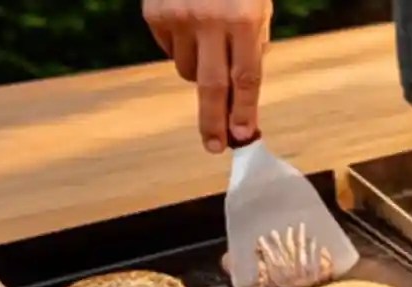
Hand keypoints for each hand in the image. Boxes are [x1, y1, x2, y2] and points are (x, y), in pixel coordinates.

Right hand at [143, 0, 272, 152]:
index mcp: (243, 18)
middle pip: (211, 86)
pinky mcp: (154, 14)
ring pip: (187, 71)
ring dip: (200, 72)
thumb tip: (241, 97)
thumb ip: (253, 47)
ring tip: (210, 44)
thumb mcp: (258, 6)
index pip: (246, 77)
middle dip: (213, 122)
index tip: (242, 136)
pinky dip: (182, 47)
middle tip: (213, 147)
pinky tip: (190, 23)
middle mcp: (210, 21)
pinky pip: (170, 50)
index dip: (244, 110)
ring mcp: (178, 17)